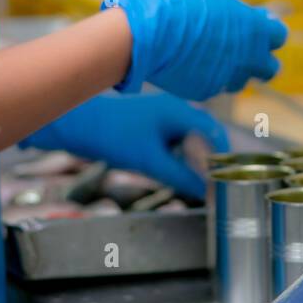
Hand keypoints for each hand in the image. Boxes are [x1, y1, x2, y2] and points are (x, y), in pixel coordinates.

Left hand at [23, 92, 227, 197]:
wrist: (77, 124)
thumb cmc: (113, 137)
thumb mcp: (149, 161)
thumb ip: (181, 176)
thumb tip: (206, 192)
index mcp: (180, 112)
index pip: (215, 133)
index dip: (224, 157)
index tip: (225, 180)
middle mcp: (175, 110)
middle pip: (206, 135)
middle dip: (212, 160)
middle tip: (215, 184)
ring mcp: (162, 116)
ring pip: (191, 139)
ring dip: (197, 159)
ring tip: (199, 182)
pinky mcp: (150, 125)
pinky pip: (175, 140)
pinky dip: (181, 156)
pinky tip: (177, 172)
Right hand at [110, 0, 287, 100]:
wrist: (143, 34)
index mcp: (253, 29)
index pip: (278, 35)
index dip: (269, 29)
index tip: (259, 23)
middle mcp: (245, 58)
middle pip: (269, 68)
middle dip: (262, 59)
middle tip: (247, 49)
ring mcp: (224, 77)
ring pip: (240, 81)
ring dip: (234, 70)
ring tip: (216, 56)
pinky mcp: (202, 91)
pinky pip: (212, 86)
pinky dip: (206, 76)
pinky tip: (191, 63)